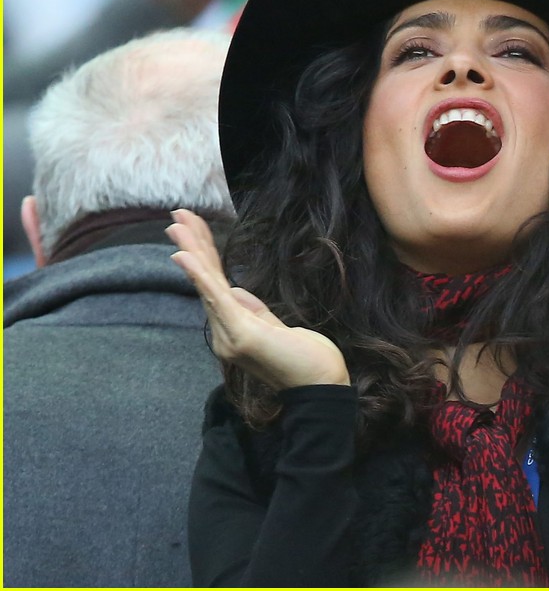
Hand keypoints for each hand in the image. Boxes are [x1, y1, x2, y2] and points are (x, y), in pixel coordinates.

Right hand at [166, 208, 349, 389]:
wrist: (319, 385)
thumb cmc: (304, 358)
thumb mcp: (274, 326)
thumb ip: (253, 309)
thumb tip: (234, 290)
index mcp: (232, 329)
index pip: (214, 285)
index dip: (204, 256)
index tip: (194, 228)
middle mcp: (223, 333)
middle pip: (206, 281)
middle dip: (193, 245)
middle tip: (177, 215)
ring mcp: (229, 335)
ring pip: (207, 285)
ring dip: (192, 251)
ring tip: (177, 224)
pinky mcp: (240, 334)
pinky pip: (217, 298)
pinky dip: (200, 276)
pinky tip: (185, 256)